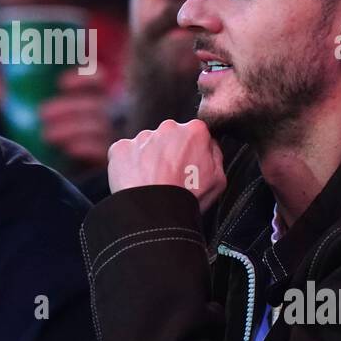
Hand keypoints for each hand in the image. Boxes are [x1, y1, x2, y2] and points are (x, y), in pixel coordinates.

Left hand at [38, 66, 115, 169]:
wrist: (53, 174)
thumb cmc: (43, 133)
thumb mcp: (29, 113)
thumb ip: (15, 99)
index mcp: (87, 97)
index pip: (97, 79)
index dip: (84, 77)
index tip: (61, 83)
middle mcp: (100, 114)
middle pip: (94, 103)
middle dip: (69, 107)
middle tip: (42, 114)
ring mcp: (103, 136)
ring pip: (97, 126)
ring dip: (72, 128)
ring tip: (48, 135)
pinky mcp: (102, 158)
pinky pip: (100, 151)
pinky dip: (86, 148)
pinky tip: (70, 150)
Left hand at [107, 118, 225, 210]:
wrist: (154, 213)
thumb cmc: (188, 198)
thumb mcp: (219, 180)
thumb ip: (215, 154)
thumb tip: (209, 145)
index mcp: (194, 131)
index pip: (194, 134)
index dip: (192, 151)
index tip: (189, 167)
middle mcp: (167, 127)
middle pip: (169, 137)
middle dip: (169, 153)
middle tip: (169, 177)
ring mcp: (142, 137)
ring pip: (147, 145)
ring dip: (149, 159)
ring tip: (152, 183)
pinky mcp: (121, 148)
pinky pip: (126, 154)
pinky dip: (129, 166)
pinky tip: (136, 182)